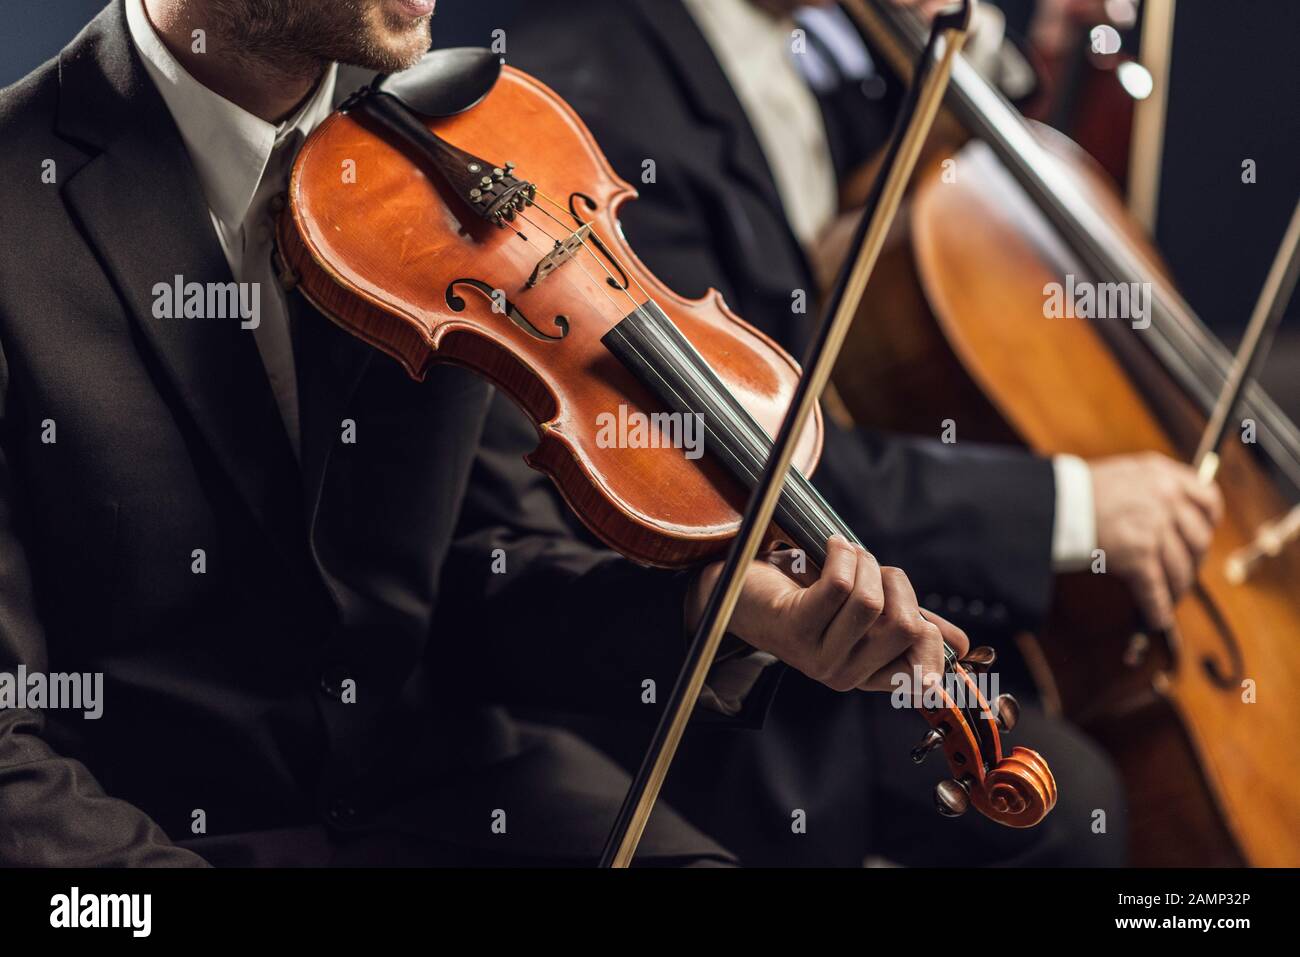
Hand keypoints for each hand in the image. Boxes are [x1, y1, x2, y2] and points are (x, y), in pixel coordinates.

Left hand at [686, 535, 969, 693]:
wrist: (741, 592)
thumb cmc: (806, 599)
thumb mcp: (863, 614)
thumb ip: (909, 627)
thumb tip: (962, 648)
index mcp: (867, 675)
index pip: (922, 669)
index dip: (932, 642)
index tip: (921, 620)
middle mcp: (844, 675)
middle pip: (904, 625)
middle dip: (894, 582)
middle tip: (869, 568)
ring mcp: (818, 658)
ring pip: (871, 601)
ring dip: (864, 562)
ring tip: (844, 553)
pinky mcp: (796, 630)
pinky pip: (839, 585)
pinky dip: (842, 554)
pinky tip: (830, 545)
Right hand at [1089, 452, 1223, 629]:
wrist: (1049, 502)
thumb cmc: (1073, 490)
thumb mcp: (1121, 474)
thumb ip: (1149, 488)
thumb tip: (1166, 515)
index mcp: (1162, 474)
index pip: (1207, 498)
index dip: (1210, 521)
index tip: (1205, 531)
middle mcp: (1165, 498)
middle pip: (1198, 540)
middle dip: (1193, 563)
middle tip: (1183, 573)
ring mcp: (1154, 528)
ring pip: (1179, 569)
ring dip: (1176, 589)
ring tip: (1169, 598)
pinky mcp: (1139, 556)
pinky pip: (1155, 589)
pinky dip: (1157, 608)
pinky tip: (1157, 618)